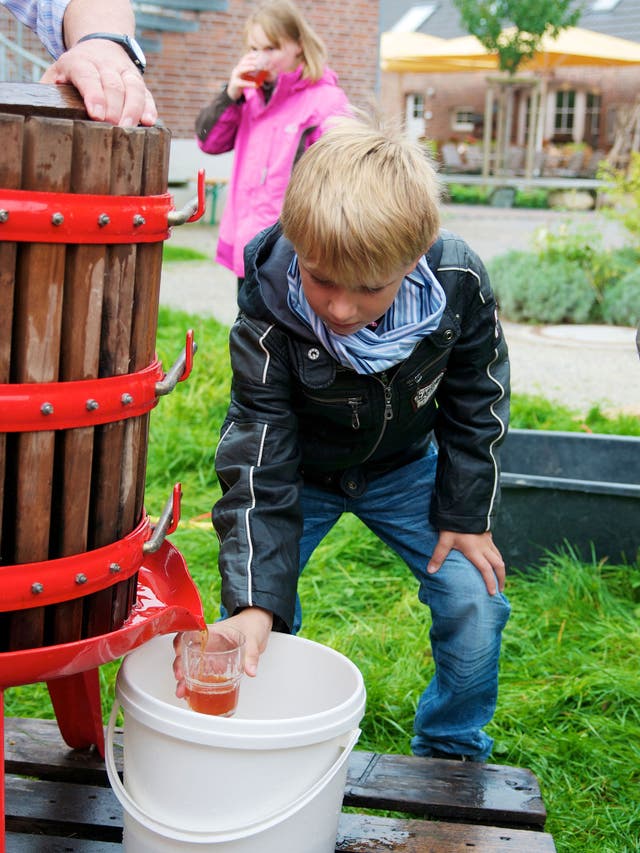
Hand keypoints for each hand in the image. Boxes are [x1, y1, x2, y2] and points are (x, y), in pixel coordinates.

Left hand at [40, 40, 156, 126]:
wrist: (100, 44)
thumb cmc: (75, 69)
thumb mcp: (57, 73)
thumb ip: (49, 89)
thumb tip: (40, 112)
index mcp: (81, 61)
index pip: (88, 76)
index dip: (94, 95)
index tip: (97, 115)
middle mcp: (105, 64)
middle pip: (113, 84)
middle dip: (114, 107)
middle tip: (113, 127)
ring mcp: (124, 72)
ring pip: (133, 87)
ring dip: (133, 109)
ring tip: (129, 128)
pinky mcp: (138, 81)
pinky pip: (147, 93)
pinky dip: (150, 107)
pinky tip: (149, 121)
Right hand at [172, 607, 273, 697]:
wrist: (258, 626)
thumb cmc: (251, 625)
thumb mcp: (253, 639)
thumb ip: (251, 655)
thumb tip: (251, 670)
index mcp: (213, 631)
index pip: (191, 633)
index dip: (181, 641)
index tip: (178, 652)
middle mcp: (207, 643)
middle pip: (186, 652)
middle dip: (179, 666)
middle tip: (180, 678)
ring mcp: (209, 654)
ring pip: (190, 665)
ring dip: (184, 679)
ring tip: (182, 692)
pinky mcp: (214, 665)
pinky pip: (200, 674)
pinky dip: (194, 684)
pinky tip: (190, 694)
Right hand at [227, 53, 265, 100]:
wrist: (233, 92)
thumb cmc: (242, 83)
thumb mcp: (248, 78)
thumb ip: (254, 75)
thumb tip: (264, 74)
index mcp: (240, 66)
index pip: (246, 58)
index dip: (252, 55)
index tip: (260, 54)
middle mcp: (237, 69)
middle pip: (243, 62)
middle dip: (251, 61)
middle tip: (259, 61)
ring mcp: (235, 76)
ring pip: (241, 69)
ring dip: (248, 67)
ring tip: (255, 67)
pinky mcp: (235, 83)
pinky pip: (242, 83)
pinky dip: (249, 83)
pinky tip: (256, 85)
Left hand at [427, 530, 505, 594]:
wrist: (463, 507)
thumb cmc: (453, 525)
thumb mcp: (444, 540)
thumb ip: (438, 556)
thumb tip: (430, 571)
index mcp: (475, 551)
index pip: (486, 570)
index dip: (490, 582)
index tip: (493, 593)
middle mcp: (484, 547)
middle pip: (498, 565)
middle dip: (501, 578)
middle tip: (500, 590)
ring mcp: (487, 541)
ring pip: (499, 557)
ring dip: (500, 569)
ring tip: (499, 578)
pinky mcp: (488, 535)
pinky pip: (496, 549)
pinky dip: (497, 558)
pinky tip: (494, 560)